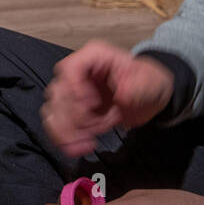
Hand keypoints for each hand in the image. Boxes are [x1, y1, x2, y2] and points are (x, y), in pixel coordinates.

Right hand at [41, 41, 173, 157]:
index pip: (70, 68)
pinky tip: (78, 147)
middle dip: (75, 116)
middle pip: (59, 92)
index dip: (76, 89)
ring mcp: (72, 91)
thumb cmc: (148, 83)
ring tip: (85, 144)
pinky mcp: (72, 109)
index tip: (92, 105)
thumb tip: (122, 95)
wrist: (149, 99)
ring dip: (67, 130)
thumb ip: (137, 87)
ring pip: (54, 110)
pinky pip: (56, 123)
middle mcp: (78, 72)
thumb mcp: (150, 82)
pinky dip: (64, 137)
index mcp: (94, 57)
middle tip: (95, 128)